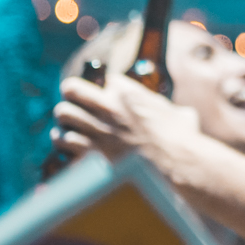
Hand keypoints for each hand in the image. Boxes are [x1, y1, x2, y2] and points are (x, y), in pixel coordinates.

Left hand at [53, 77, 201, 170]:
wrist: (175, 166)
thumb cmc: (182, 140)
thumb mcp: (181, 114)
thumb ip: (170, 111)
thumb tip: (180, 115)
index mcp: (129, 93)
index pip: (106, 79)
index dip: (109, 88)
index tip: (111, 95)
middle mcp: (108, 107)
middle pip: (71, 89)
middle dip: (72, 94)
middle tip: (76, 102)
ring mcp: (96, 129)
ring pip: (62, 114)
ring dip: (66, 120)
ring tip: (72, 125)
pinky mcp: (89, 152)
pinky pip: (63, 141)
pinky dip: (64, 142)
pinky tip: (70, 144)